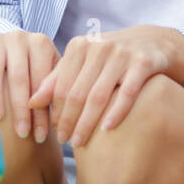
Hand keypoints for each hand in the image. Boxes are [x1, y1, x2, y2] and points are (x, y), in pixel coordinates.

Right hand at [0, 30, 59, 142]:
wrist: (13, 45)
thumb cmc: (35, 65)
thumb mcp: (50, 70)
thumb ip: (53, 88)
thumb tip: (55, 116)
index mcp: (41, 43)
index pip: (41, 80)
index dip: (42, 110)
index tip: (41, 135)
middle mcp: (19, 38)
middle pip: (19, 77)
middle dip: (21, 108)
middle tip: (21, 132)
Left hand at [28, 25, 175, 147]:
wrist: (152, 42)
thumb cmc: (110, 57)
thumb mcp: (83, 62)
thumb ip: (57, 79)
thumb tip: (31, 102)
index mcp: (80, 45)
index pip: (61, 86)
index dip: (56, 112)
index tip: (54, 132)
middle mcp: (99, 47)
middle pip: (78, 93)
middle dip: (69, 121)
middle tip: (66, 142)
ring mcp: (122, 54)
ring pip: (99, 96)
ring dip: (87, 123)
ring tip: (80, 141)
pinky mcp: (143, 62)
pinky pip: (127, 93)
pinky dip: (116, 112)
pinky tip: (107, 130)